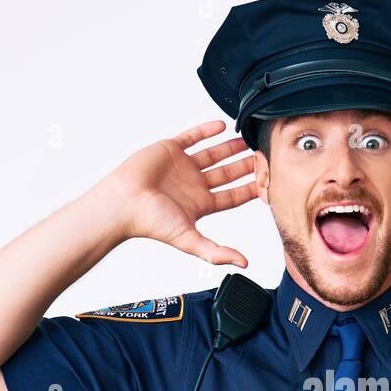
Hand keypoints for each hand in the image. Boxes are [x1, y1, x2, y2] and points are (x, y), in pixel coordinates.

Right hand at [105, 120, 257, 266]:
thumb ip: (217, 252)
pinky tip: (221, 126)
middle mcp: (193, 185)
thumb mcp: (189, 239)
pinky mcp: (170, 149)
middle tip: (262, 156)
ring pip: (212, 154)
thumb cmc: (150, 223)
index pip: (232, 196)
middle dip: (244, 166)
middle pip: (226, 173)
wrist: (123, 203)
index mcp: (200, 204)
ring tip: (246, 140)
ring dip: (229, 147)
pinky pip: (192, 137)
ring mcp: (182, 166)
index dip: (250, 189)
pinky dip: (206, 130)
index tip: (267, 181)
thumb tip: (243, 264)